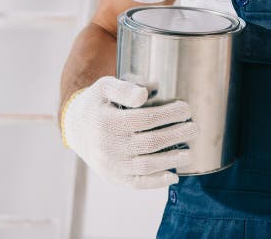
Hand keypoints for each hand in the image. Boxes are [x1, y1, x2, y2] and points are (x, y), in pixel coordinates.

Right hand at [60, 76, 197, 188]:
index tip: (186, 109)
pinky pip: (137, 183)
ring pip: (146, 165)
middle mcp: (108, 145)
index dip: (169, 114)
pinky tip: (174, 175)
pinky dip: (157, 182)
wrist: (75, 129)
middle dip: (177, 135)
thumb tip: (148, 92)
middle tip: (195, 128)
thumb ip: (125, 88)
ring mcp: (111, 164)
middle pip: (150, 142)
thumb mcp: (105, 87)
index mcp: (107, 121)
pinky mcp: (114, 177)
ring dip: (172, 159)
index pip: (146, 119)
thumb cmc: (97, 104)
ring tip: (190, 151)